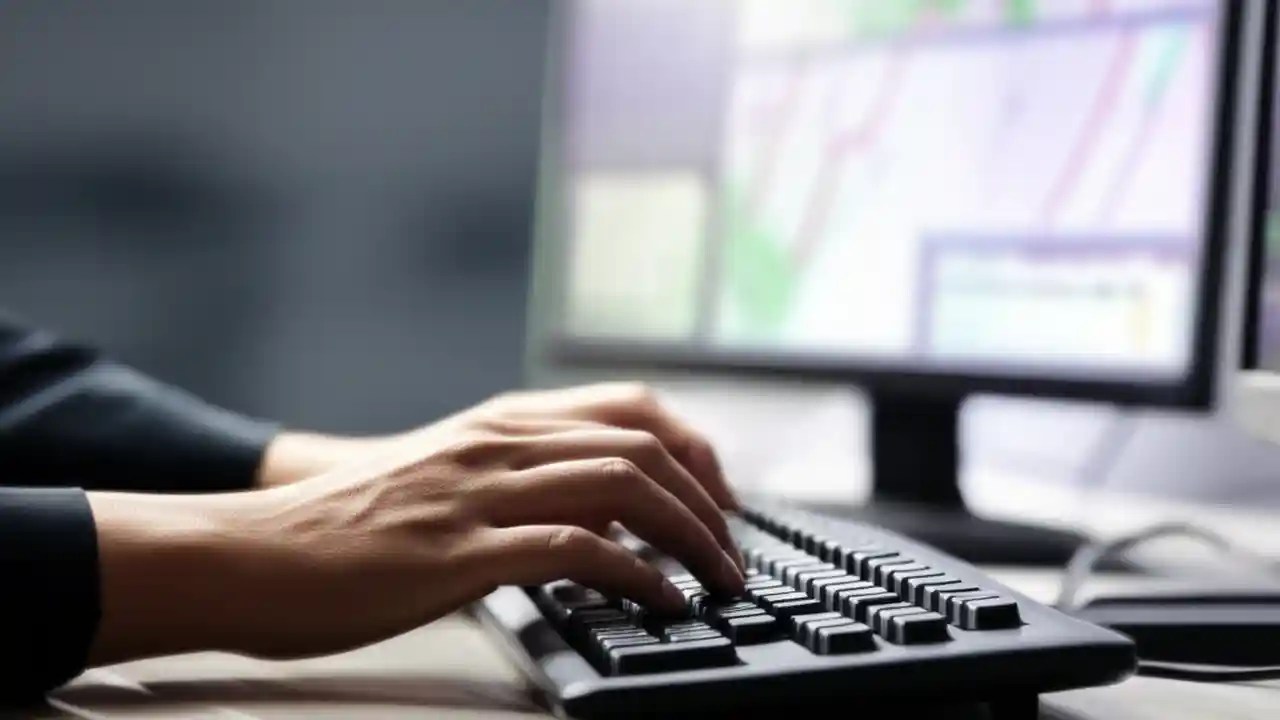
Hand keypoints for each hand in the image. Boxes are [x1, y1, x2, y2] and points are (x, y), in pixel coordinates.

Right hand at [88, 382, 745, 664]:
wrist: (252, 552)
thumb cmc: (346, 527)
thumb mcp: (443, 480)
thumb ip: (514, 479)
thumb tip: (596, 515)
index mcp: (499, 424)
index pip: (630, 407)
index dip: (694, 448)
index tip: (721, 497)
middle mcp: (498, 444)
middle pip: (642, 445)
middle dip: (708, 500)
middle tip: (734, 551)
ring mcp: (479, 493)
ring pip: (621, 486)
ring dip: (689, 534)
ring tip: (718, 579)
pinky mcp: (459, 552)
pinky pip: (575, 549)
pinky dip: (638, 574)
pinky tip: (663, 600)